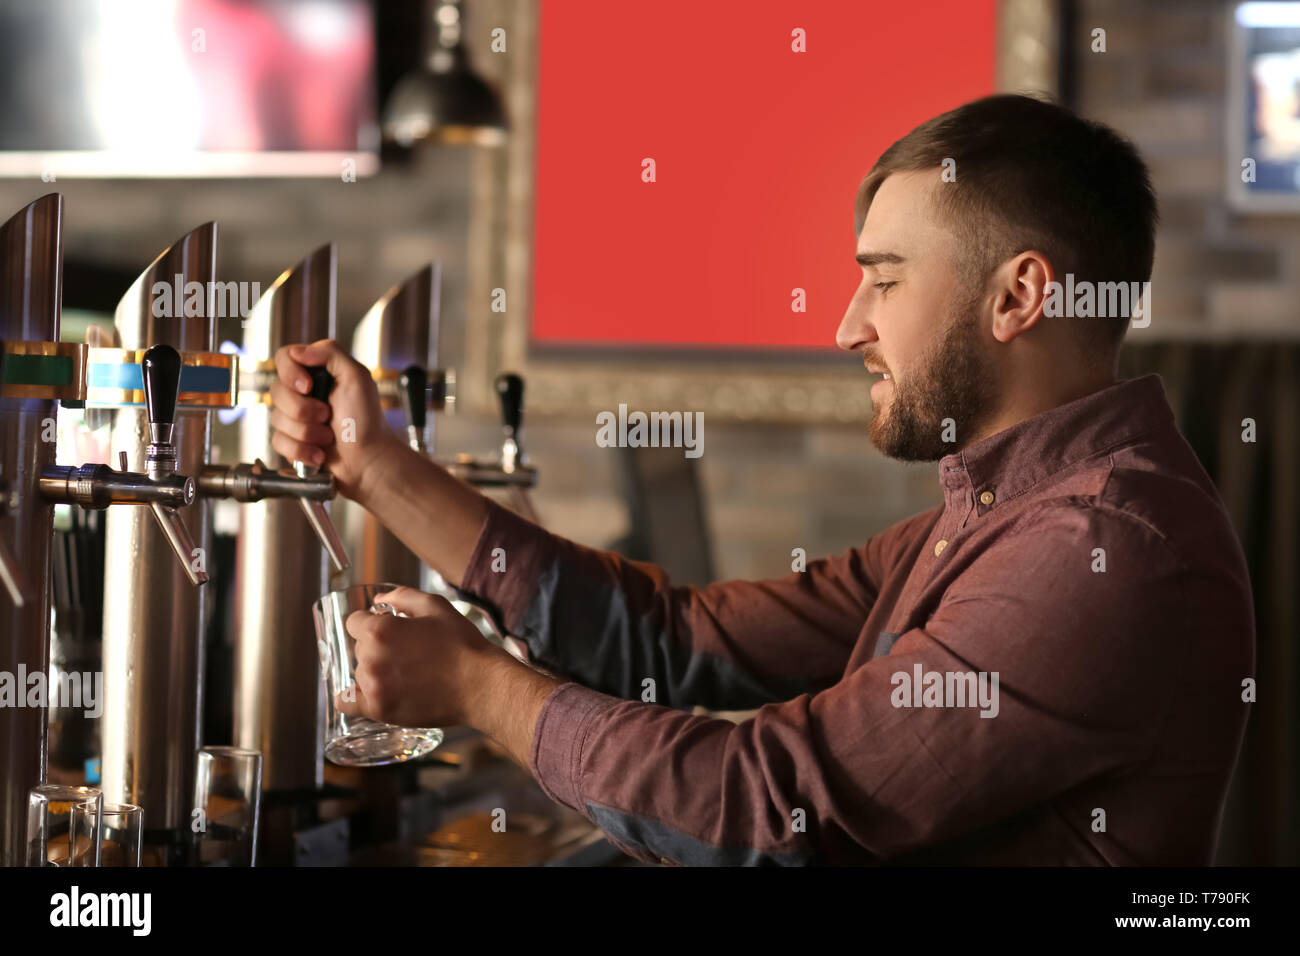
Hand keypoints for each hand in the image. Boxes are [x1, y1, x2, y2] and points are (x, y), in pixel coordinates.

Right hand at [268, 338, 402, 499]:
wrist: (368, 460)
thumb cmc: (367, 421)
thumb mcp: (357, 377)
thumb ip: (331, 353)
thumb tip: (298, 351)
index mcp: (317, 373)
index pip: (284, 358)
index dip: (290, 373)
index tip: (308, 387)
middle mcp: (302, 393)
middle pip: (276, 391)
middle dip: (303, 409)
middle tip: (328, 416)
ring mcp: (295, 418)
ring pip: (276, 419)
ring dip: (307, 432)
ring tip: (328, 437)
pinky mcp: (291, 441)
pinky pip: (278, 442)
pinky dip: (302, 450)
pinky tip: (319, 454)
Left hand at [336, 586, 509, 728]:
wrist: (480, 685)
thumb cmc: (461, 644)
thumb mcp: (435, 606)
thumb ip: (402, 596)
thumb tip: (377, 599)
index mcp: (380, 630)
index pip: (354, 622)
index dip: (371, 622)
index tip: (389, 630)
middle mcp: (371, 658)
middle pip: (359, 648)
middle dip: (376, 646)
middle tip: (406, 652)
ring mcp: (373, 686)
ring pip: (359, 672)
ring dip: (374, 670)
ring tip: (404, 673)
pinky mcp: (380, 709)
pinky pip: (349, 704)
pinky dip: (353, 698)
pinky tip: (368, 693)